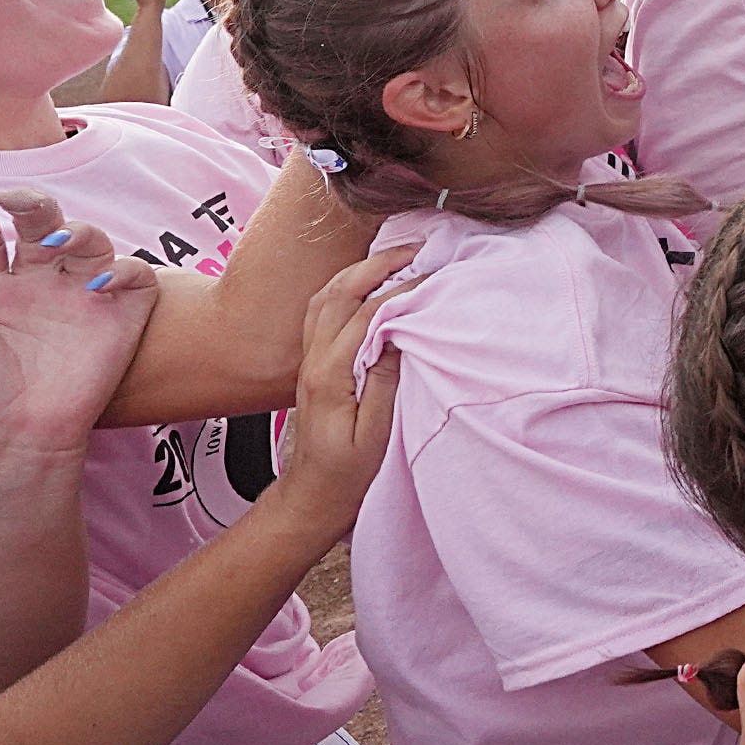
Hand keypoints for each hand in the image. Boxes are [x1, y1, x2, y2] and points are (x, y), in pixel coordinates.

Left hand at [0, 193, 157, 457]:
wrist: (10, 441)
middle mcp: (34, 287)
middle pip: (40, 224)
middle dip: (31, 203)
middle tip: (15, 200)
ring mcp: (77, 299)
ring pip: (89, 240)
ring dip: (78, 228)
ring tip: (56, 241)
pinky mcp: (117, 318)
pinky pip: (136, 276)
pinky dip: (125, 269)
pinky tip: (96, 283)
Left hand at [271, 250, 413, 541]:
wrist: (313, 497)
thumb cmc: (349, 475)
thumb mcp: (376, 434)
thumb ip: (385, 381)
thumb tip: (401, 333)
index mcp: (328, 375)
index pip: (366, 314)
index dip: (401, 290)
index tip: (435, 276)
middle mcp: (313, 359)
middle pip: (339, 292)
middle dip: (378, 263)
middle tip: (417, 248)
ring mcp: (309, 359)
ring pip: (327, 296)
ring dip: (360, 270)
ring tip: (397, 257)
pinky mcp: (313, 363)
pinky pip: (324, 311)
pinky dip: (348, 287)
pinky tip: (371, 284)